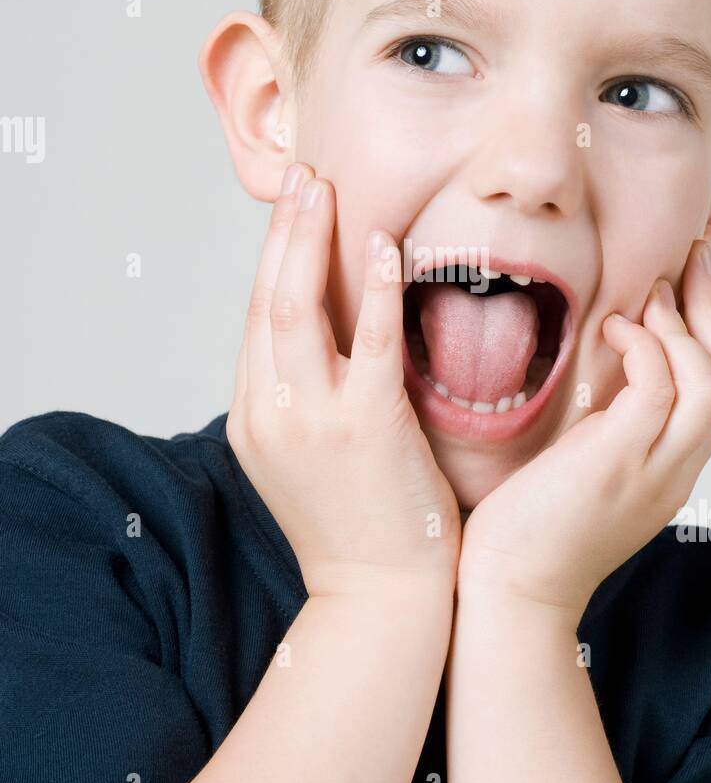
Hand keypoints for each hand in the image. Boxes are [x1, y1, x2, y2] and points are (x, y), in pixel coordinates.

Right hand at [227, 163, 461, 599]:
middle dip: (282, 233)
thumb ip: (303, 402)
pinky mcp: (366, 427)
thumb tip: (321, 347)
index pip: (256, 321)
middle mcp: (270, 413)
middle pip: (266, 300)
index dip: (273, 259)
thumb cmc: (358, 531)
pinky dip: (374, 288)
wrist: (379, 601)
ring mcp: (313, 420)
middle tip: (301, 180)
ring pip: (297, 308)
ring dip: (310, 240)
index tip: (292, 214)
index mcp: (254, 419)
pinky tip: (384, 245)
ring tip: (324, 190)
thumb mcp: (304, 462)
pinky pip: (369, 340)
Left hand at [458, 239, 710, 619]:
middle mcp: (675, 471)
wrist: (507, 595)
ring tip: (648, 297)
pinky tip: (613, 328)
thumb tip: (596, 373)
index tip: (686, 284)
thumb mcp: (580, 469)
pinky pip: (659, 389)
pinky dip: (645, 348)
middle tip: (692, 260)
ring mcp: (652, 471)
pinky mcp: (616, 464)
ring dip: (683, 327)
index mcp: (669, 471)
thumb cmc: (527, 532)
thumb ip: (602, 427)